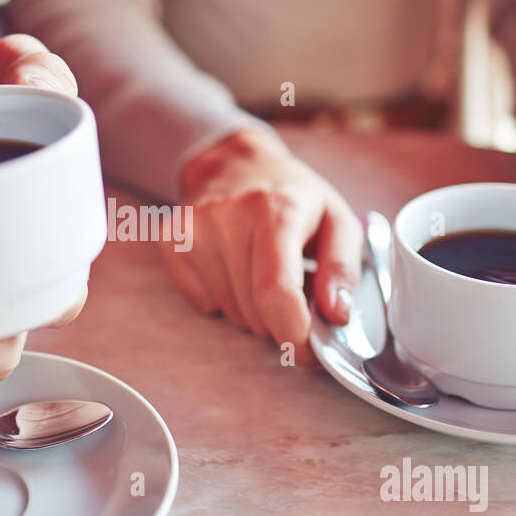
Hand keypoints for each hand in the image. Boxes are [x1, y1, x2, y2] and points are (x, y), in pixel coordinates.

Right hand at [167, 129, 362, 358]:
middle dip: (279, 319)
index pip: (276, 293)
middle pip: (254, 311)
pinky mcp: (172, 241)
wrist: (236, 162)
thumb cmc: (293, 196)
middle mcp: (228, 216)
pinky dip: (223, 299)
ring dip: (252, 309)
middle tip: (292, 290)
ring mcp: (193, 229)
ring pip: (229, 312)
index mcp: (276, 210)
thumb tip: (336, 316)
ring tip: (261, 272)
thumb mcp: (337, 221)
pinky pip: (202, 303)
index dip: (294, 336)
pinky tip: (233, 268)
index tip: (307, 354)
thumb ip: (343, 269)